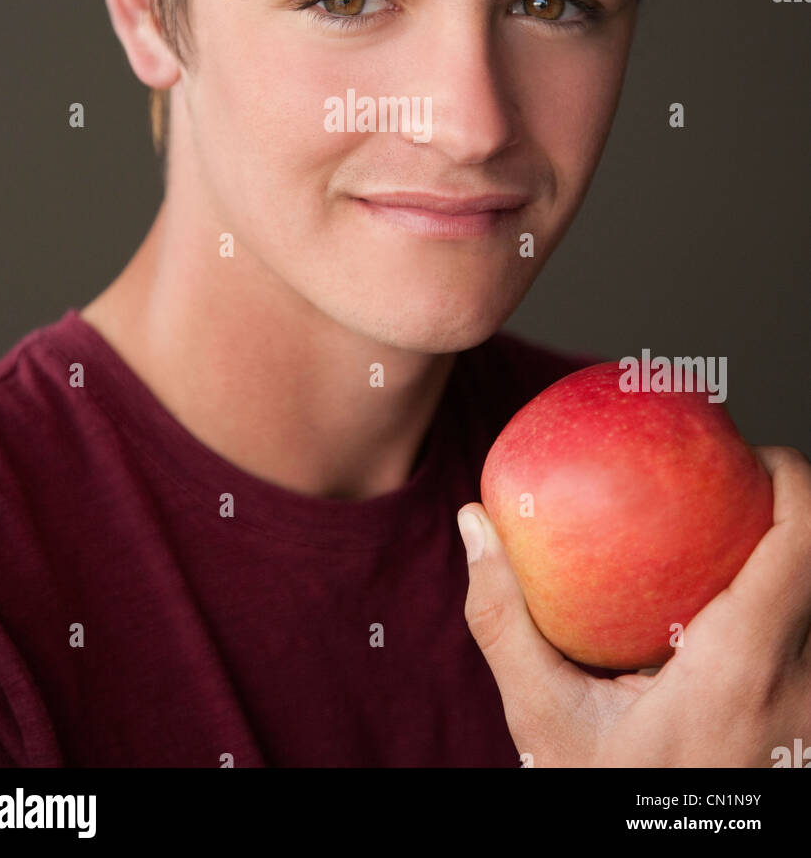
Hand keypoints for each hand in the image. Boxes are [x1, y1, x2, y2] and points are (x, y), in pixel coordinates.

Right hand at [458, 445, 810, 766]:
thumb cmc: (611, 800)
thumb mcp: (546, 721)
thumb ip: (505, 617)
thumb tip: (474, 523)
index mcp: (745, 668)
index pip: (804, 536)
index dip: (792, 473)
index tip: (745, 451)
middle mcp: (805, 686)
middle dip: (792, 503)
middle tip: (737, 481)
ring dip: (794, 553)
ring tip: (740, 532)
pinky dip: (789, 599)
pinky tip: (739, 602)